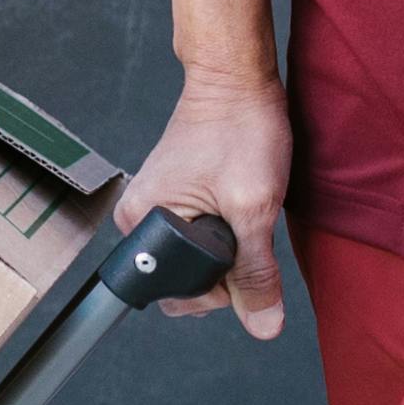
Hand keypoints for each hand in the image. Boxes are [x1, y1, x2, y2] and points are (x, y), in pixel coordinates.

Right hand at [118, 63, 296, 336]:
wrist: (238, 77)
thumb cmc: (238, 128)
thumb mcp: (254, 208)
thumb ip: (256, 273)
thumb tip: (264, 326)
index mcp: (140, 222)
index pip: (176, 294)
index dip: (218, 288)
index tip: (241, 252)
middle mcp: (139, 218)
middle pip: (186, 280)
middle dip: (225, 266)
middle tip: (244, 220)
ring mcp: (158, 207)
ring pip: (200, 259)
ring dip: (231, 245)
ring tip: (242, 202)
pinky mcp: (178, 198)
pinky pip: (203, 236)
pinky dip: (229, 228)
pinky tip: (240, 198)